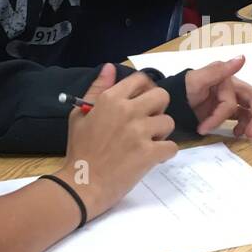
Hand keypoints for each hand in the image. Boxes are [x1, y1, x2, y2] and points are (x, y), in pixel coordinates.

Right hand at [56, 65, 176, 220]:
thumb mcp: (80, 115)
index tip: (143, 101)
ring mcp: (139, 132)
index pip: (140, 79)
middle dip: (158, 108)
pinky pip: (172, 146)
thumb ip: (97, 89)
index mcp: (110, 100)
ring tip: (148, 143)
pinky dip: (165, 153)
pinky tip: (153, 157)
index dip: (146, 89)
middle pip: (162, 96)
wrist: (81, 184)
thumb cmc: (79, 151)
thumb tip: (110, 67)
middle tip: (147, 122)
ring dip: (161, 133)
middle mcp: (127, 111)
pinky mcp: (149, 153)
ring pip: (169, 122)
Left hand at [184, 57, 251, 138]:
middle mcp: (232, 88)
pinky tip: (235, 133)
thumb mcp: (196, 79)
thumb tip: (242, 58)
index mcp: (227, 79)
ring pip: (251, 110)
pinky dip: (242, 126)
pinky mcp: (226, 110)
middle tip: (250, 135)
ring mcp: (230, 100)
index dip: (221, 116)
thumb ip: (218, 70)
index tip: (203, 129)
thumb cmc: (182, 89)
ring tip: (241, 135)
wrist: (172, 100)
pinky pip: (242, 117)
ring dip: (251, 123)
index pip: (232, 101)